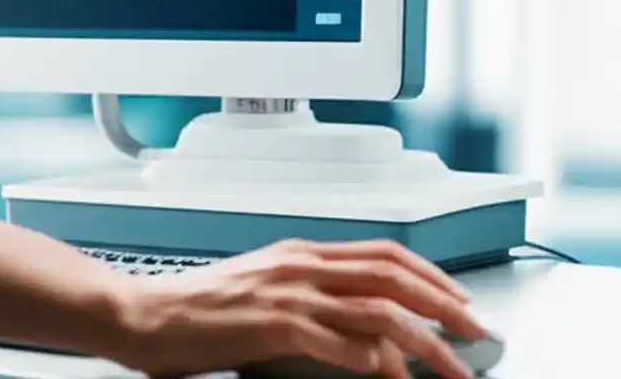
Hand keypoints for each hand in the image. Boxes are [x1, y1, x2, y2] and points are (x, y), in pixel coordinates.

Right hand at [114, 240, 484, 378]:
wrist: (142, 314)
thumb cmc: (193, 307)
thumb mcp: (259, 287)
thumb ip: (307, 294)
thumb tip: (356, 322)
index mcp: (299, 254)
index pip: (383, 253)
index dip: (431, 275)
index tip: (460, 301)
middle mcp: (299, 266)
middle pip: (393, 275)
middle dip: (446, 304)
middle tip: (477, 332)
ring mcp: (287, 293)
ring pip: (377, 309)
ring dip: (425, 341)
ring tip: (451, 366)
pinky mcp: (271, 324)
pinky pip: (336, 340)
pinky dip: (371, 358)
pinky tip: (389, 375)